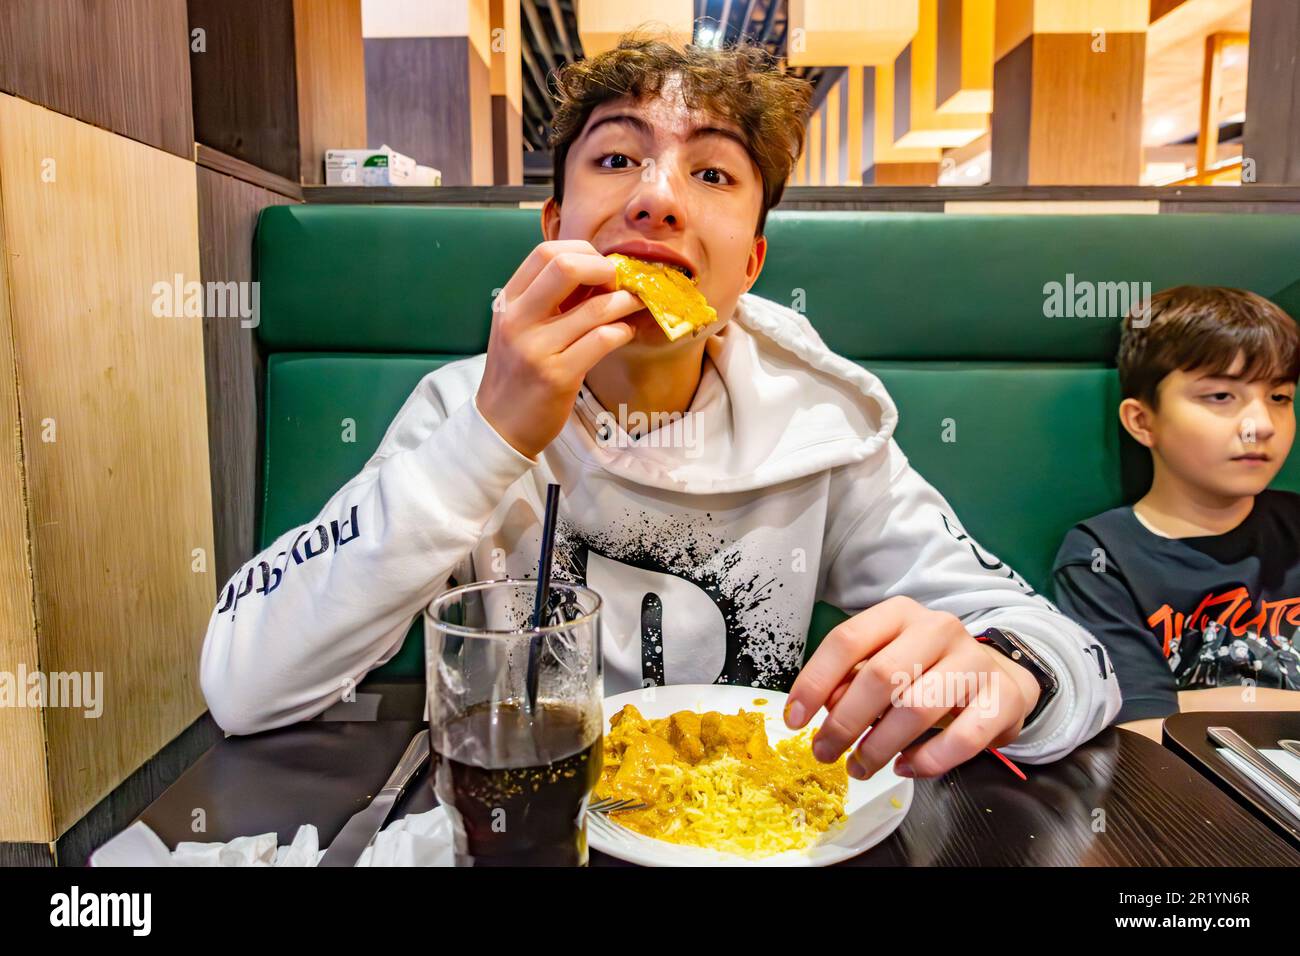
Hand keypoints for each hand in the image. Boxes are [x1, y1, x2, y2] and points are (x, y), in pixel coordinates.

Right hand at [476, 240, 645, 458]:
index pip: (546, 252)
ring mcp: (536, 348)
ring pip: (595, 307)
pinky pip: (603, 340)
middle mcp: (517, 319)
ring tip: (632, 306)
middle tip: (618, 284)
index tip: (600, 269)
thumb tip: (599, 271)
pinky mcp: (557, 376)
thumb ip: (549, 299)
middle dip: (604, 269)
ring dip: (624, 302)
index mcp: (508, 301)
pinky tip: (625, 333)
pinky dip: (623, 331)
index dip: (583, 252)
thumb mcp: (520, 327)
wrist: (501, 425)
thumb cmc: (518, 372)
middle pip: (566, 267)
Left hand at [784, 596, 1040, 778]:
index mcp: (899, 614)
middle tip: (825, 752)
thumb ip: (853, 679)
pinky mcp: (1002, 698)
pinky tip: (905, 768)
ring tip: (860, 767)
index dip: (815, 681)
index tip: (795, 719)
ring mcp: (974, 661)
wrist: (999, 676)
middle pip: (880, 676)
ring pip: (917, 708)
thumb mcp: (886, 662)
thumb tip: (825, 708)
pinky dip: (928, 760)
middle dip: (845, 722)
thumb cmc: (928, 670)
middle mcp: (937, 628)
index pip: (847, 640)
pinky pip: (963, 737)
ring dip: (880, 746)